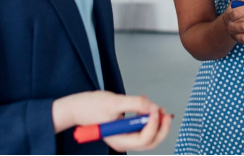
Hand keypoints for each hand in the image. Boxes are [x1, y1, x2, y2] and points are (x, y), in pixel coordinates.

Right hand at [52, 91, 170, 150]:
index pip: (143, 139)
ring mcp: (125, 137)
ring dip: (157, 124)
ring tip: (160, 109)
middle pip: (150, 142)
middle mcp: (123, 142)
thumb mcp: (114, 101)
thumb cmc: (90, 106)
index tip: (156, 110)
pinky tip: (149, 108)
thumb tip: (152, 107)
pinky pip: (142, 128)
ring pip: (148, 136)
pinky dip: (149, 120)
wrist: (77, 107)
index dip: (153, 125)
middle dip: (161, 128)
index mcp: (119, 140)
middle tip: (166, 113)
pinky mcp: (125, 130)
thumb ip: (135, 104)